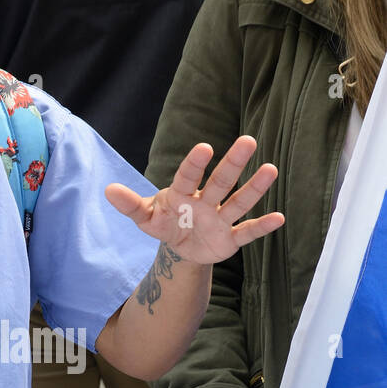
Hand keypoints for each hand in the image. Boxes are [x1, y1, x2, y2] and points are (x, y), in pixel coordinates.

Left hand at [105, 136, 284, 264]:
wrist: (180, 247)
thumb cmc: (164, 222)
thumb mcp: (145, 217)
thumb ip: (130, 205)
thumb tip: (107, 190)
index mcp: (181, 193)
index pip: (188, 176)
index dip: (195, 164)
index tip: (205, 147)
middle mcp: (205, 201)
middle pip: (219, 181)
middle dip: (232, 163)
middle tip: (248, 140)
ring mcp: (220, 219)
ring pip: (238, 201)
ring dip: (254, 188)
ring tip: (271, 169)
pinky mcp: (230, 238)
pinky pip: (247, 231)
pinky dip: (262, 227)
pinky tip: (279, 217)